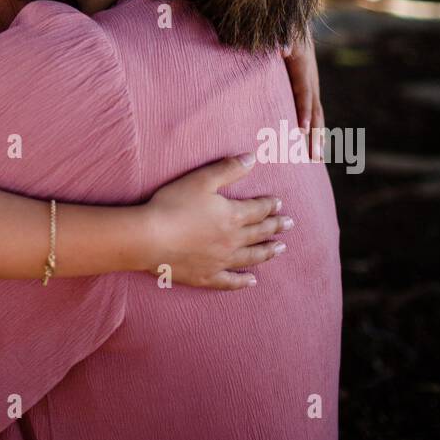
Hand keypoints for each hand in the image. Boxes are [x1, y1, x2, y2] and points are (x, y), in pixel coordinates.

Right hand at [143, 154, 292, 289]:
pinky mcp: (206, 276)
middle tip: (289, 225)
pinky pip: (230, 281)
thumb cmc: (173, 204)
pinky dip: (243, 281)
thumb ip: (228, 169)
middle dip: (275, 227)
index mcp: (232, 216)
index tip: (279, 204)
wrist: (150, 237)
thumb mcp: (201, 179)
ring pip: (251, 257)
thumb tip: (252, 158)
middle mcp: (232, 240)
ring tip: (279, 249)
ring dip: (267, 252)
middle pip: (259, 233)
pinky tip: (252, 281)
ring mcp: (221, 261)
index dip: (270, 205)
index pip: (258, 210)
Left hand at [282, 31, 323, 156]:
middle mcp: (311, 79)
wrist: (294, 22)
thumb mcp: (282, 30)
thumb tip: (282, 47)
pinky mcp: (309, 88)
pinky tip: (312, 145)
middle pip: (316, 110)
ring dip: (318, 136)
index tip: (302, 130)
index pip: (304, 93)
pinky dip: (315, 128)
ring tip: (317, 158)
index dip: (304, 111)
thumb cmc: (283, 28)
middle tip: (314, 157)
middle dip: (316, 134)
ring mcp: (312, 84)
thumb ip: (280, 37)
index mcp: (304, 67)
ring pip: (317, 113)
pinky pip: (313, 111)